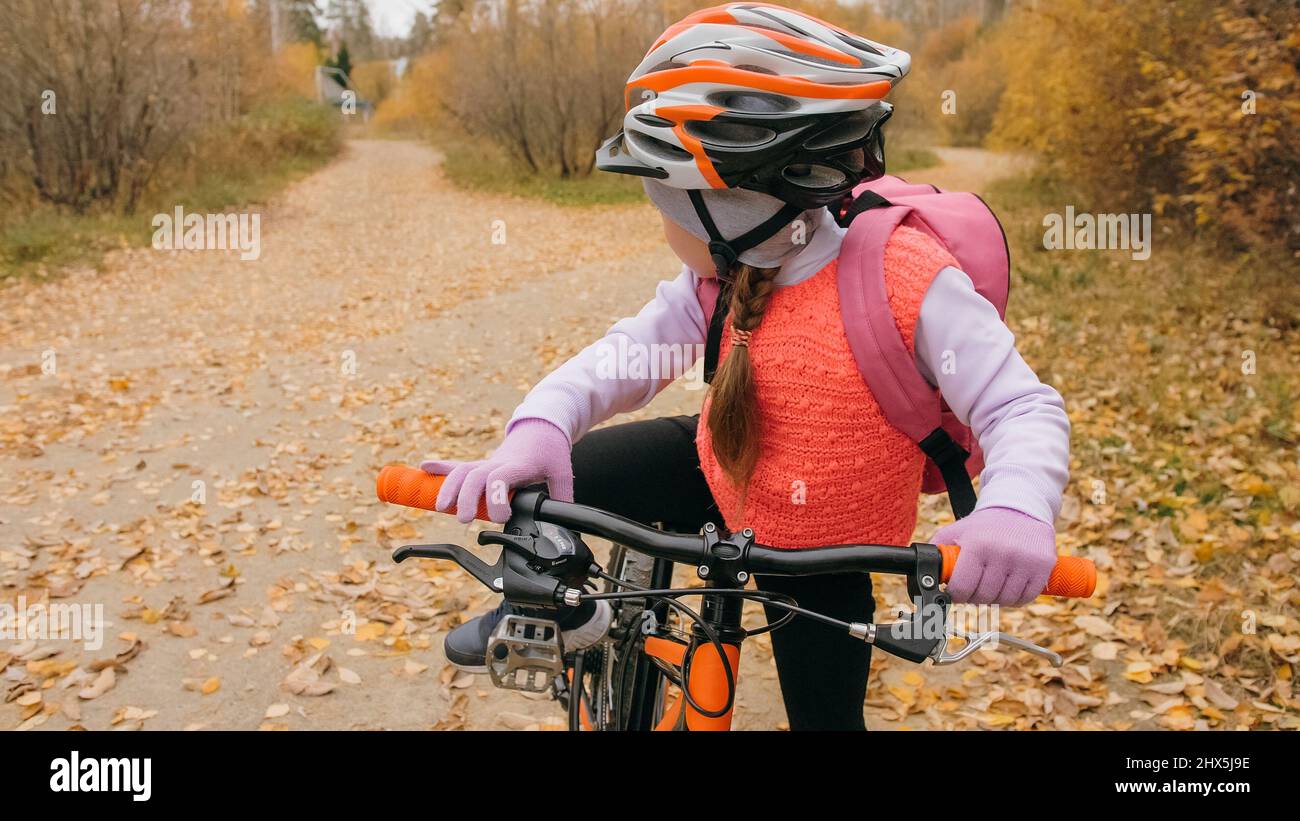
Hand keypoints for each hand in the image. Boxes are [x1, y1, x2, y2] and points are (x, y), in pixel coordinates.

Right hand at [420, 418, 572, 523]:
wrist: (542, 426)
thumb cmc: (551, 450)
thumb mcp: (562, 472)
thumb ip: (563, 498)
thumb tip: (567, 524)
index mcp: (518, 466)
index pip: (501, 478)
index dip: (496, 496)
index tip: (500, 516)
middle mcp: (498, 463)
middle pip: (475, 476)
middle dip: (465, 497)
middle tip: (462, 519)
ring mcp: (487, 463)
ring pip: (462, 471)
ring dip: (448, 487)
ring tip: (440, 507)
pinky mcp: (481, 464)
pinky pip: (457, 465)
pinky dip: (440, 467)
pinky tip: (422, 468)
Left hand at [931, 506, 1056, 605]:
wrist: (1021, 508)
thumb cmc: (985, 525)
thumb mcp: (957, 530)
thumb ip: (937, 550)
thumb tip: (920, 571)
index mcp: (977, 545)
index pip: (962, 588)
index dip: (956, 594)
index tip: (957, 592)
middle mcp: (1002, 553)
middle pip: (983, 597)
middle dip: (975, 596)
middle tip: (975, 587)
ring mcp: (1025, 561)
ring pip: (1005, 601)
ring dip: (996, 598)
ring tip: (993, 583)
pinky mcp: (1043, 566)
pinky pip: (1025, 598)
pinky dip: (1016, 597)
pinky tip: (1010, 584)